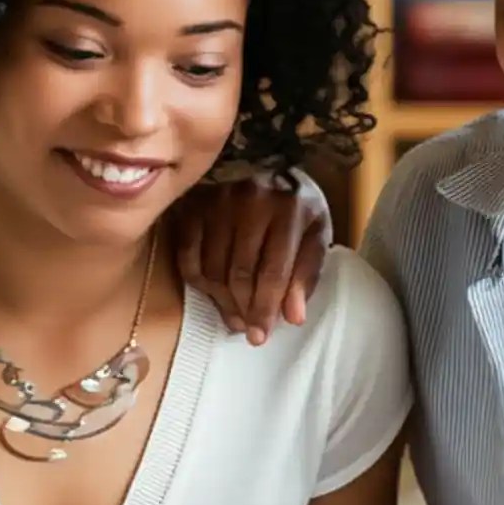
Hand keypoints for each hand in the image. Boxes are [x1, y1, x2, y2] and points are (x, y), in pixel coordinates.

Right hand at [174, 174, 330, 345]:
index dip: (265, 309)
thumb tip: (292, 317)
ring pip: (213, 268)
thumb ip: (307, 274)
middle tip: (247, 330)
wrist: (271, 168)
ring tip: (233, 315)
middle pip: (240, 274)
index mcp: (289, 207)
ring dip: (221, 300)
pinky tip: (211, 292)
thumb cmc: (298, 209)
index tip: (260, 336)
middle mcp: (252, 199)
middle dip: (244, 309)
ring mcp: (219, 199)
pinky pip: (187, 255)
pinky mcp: (194, 203)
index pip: (273, 271)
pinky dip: (197, 281)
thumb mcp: (316, 236)